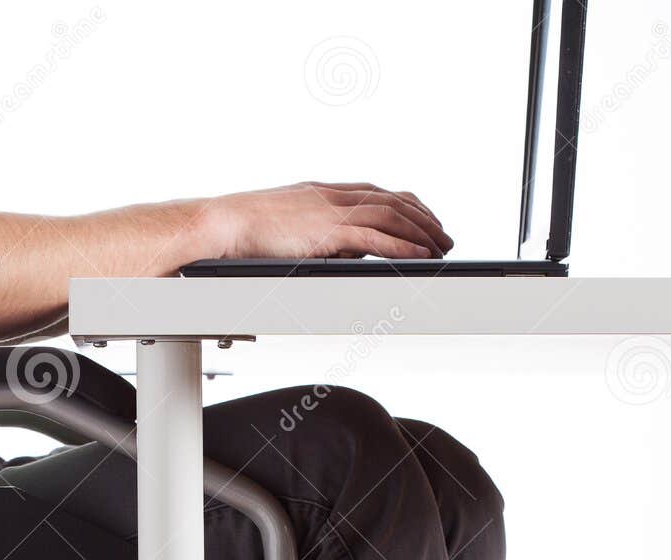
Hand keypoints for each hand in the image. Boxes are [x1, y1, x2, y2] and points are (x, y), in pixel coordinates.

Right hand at [205, 180, 452, 260]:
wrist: (226, 223)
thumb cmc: (247, 231)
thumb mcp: (290, 226)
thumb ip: (319, 234)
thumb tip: (342, 250)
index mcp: (326, 192)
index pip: (379, 193)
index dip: (408, 206)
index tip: (425, 220)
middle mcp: (334, 195)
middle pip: (394, 201)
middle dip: (425, 220)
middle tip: (444, 238)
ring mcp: (333, 210)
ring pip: (392, 215)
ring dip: (421, 233)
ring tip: (441, 249)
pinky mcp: (329, 230)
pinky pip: (377, 237)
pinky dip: (403, 246)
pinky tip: (420, 255)